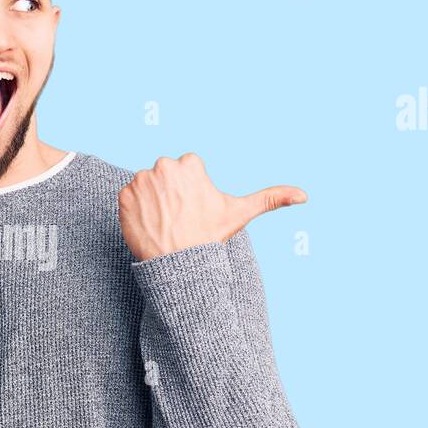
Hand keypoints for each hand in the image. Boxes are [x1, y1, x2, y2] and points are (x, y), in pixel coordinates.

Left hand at [118, 153, 306, 260]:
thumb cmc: (209, 238)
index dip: (190, 193)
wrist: (178, 264)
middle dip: (170, 195)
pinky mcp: (122, 196)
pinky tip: (148, 225)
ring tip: (164, 223)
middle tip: (178, 219)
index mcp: (189, 163)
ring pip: (146, 187)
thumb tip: (305, 195)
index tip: (193, 210)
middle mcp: (163, 165)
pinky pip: (127, 199)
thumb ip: (271, 198)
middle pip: (164, 178)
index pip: (185, 172)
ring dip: (152, 202)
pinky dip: (135, 211)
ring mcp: (140, 180)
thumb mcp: (240, 214)